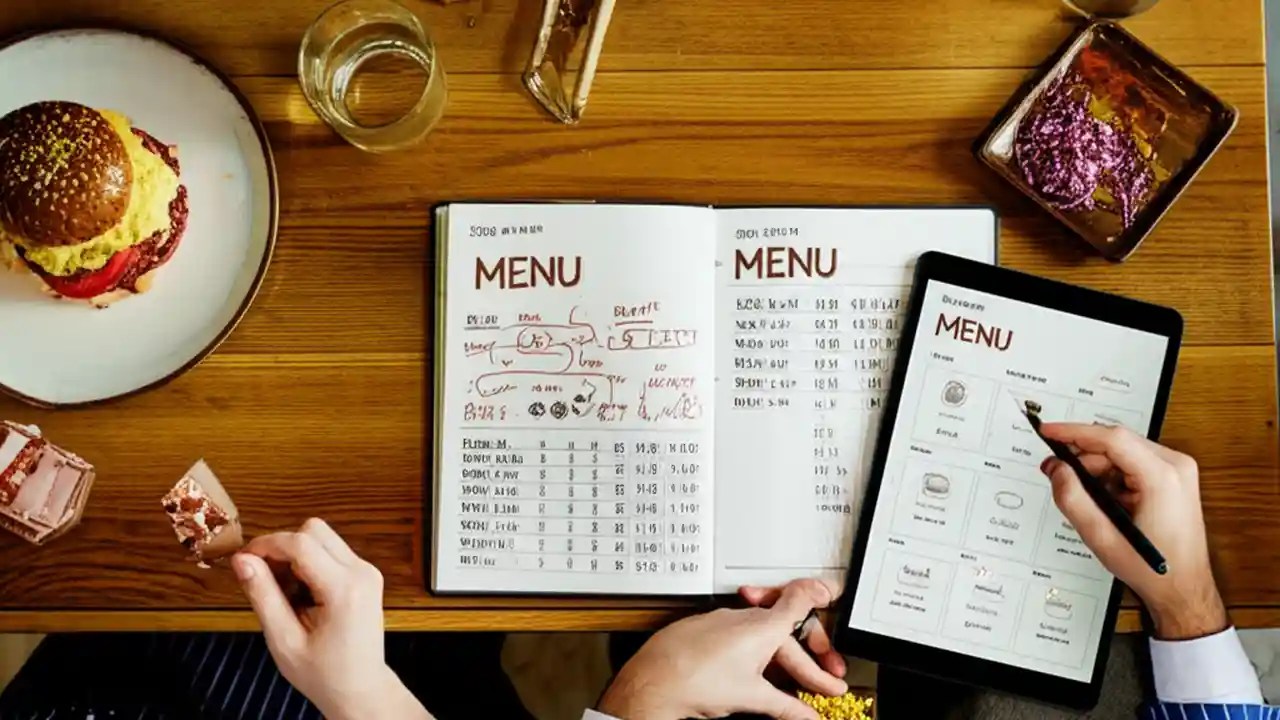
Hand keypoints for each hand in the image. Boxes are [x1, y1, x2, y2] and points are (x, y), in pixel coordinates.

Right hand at [231, 518, 430, 719]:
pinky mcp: (365, 574)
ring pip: (323, 537)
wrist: (360, 688)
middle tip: (262, 576)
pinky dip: (309, 562)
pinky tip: (300, 593)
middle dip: (282, 546)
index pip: (301, 543)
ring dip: (295, 554)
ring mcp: (367, 571)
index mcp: (345, 589)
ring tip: (283, 592)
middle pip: (314, 530)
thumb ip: (263, 595)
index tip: (243, 558)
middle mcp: (362, 572)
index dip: (266, 544)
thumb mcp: (283, 640)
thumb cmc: (323, 673)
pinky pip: (332, 551)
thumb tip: (242, 560)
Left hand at [597, 578, 847, 719]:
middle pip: (786, 633)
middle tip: (825, 682)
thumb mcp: (752, 697)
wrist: (653, 681)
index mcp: (762, 627)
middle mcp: (743, 618)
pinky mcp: (704, 631)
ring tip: (793, 683)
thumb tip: (807, 716)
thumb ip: (786, 706)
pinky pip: (739, 638)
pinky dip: (756, 655)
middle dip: (810, 659)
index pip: (799, 602)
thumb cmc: (696, 681)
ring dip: (783, 658)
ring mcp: (722, 623)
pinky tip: (755, 673)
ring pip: (763, 636)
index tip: (832, 594)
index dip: (818, 595)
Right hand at [1039, 423, 1226, 640]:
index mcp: (1163, 477)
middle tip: (1057, 472)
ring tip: (1087, 498)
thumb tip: (1056, 469)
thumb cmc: (1155, 569)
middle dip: (1083, 456)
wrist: (1184, 588)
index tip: (1049, 432)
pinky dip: (1112, 476)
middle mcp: (1175, 466)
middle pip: (1116, 444)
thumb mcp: (1102, 537)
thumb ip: (1073, 499)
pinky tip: (1106, 501)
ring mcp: (1177, 470)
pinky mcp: (1173, 477)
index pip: (1112, 438)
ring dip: (1098, 469)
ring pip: (1122, 453)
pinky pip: (1132, 463)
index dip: (1075, 432)